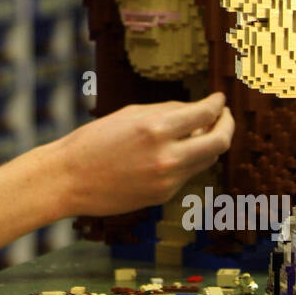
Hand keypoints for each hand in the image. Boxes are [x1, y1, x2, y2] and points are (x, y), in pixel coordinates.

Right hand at [48, 92, 234, 217]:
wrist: (68, 179)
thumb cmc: (93, 141)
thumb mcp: (129, 115)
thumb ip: (166, 112)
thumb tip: (197, 111)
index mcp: (156, 128)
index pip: (205, 113)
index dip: (217, 104)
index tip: (219, 99)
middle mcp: (167, 156)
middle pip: (219, 141)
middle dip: (227, 125)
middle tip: (224, 115)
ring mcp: (167, 180)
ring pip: (207, 159)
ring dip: (209, 143)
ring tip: (202, 131)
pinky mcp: (163, 195)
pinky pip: (187, 173)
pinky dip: (188, 160)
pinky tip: (177, 151)